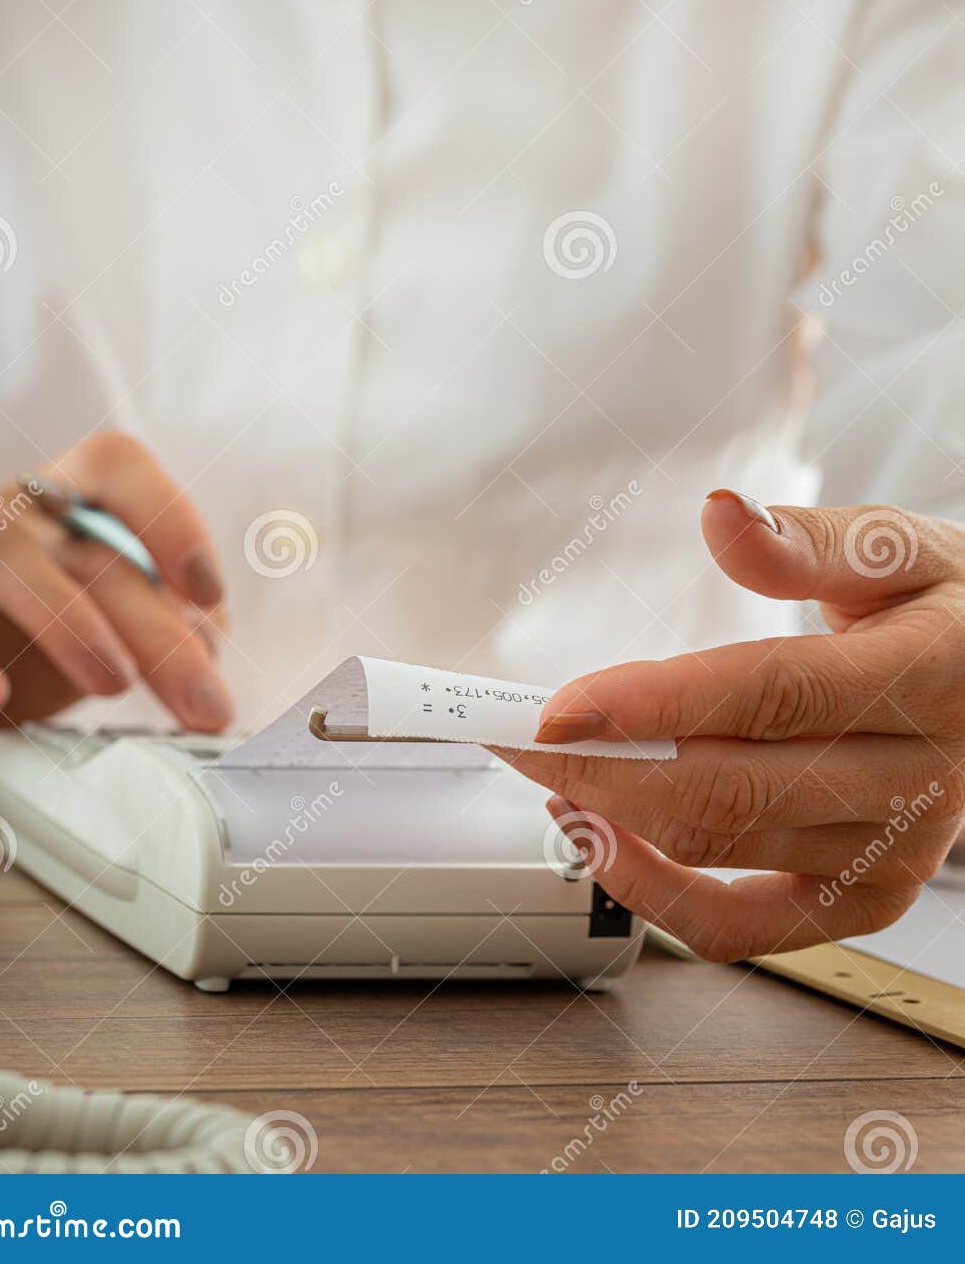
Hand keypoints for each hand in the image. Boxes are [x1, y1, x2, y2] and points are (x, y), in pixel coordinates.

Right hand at [0, 431, 233, 777]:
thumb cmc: (1, 647)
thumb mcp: (89, 632)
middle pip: (82, 543)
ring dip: (69, 620)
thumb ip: (150, 625)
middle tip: (203, 696)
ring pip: (1, 555)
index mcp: (49, 506)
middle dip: (155, 623)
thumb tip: (209, 644)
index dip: (169, 515)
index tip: (210, 592)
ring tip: (114, 683)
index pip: (114, 464)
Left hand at [505, 491, 964, 961]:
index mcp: (928, 674)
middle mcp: (918, 776)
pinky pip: (751, 928)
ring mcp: (895, 850)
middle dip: (605, 765)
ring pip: (729, 849)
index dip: (657, 703)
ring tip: (544, 773)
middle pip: (735, 784)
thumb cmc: (945, 607)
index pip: (775, 694)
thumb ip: (805, 541)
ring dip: (617, 818)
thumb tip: (719, 512)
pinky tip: (601, 844)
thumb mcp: (899, 548)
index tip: (560, 705)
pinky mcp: (867, 898)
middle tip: (518, 738)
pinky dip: (662, 900)